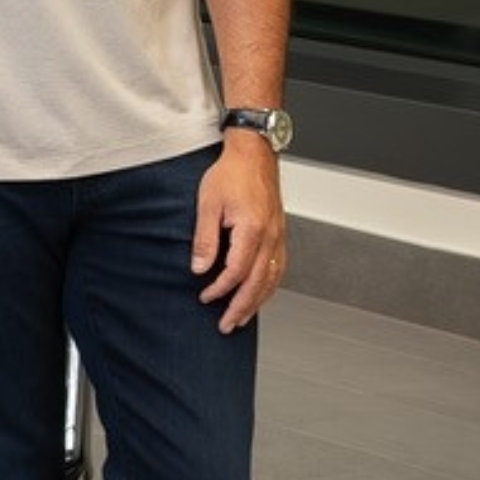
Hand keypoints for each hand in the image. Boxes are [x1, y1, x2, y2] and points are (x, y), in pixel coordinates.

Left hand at [193, 135, 286, 332]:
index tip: (204, 297)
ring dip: (257, 302)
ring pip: (272, 279)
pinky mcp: (280, 234)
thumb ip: (204, 239)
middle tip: (226, 326)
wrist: (254, 154)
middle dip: (241, 308)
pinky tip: (259, 294)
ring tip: (241, 318)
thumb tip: (199, 269)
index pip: (237, 272)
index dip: (220, 289)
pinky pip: (278, 268)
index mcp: (252, 230)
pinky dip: (269, 286)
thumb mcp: (207, 204)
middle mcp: (271, 237)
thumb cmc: (231, 174)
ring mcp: (279, 236)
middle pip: (258, 283)